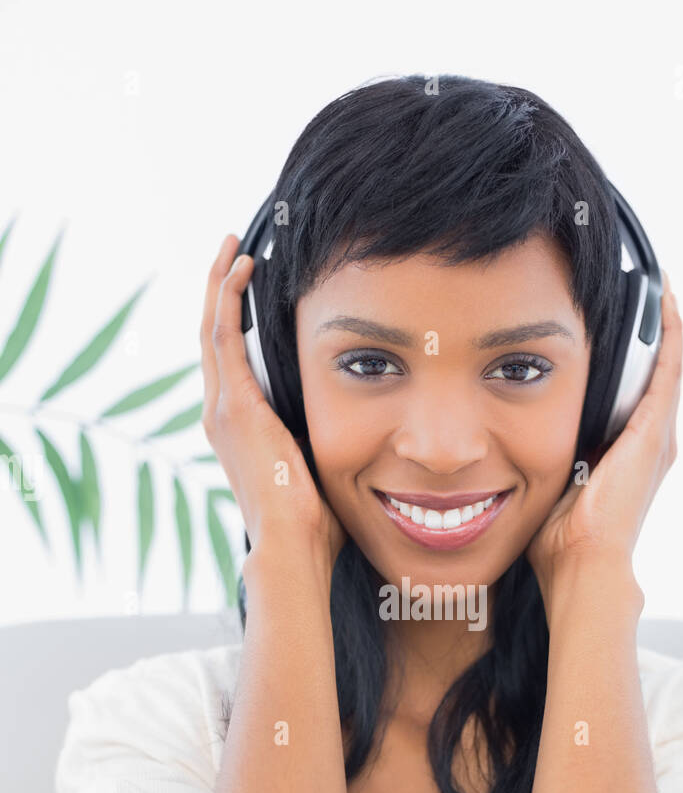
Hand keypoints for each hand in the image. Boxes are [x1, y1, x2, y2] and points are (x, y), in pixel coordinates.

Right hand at [200, 234, 346, 574]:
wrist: (292, 547)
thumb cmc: (311, 525)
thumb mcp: (317, 469)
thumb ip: (321, 442)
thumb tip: (360, 434)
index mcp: (239, 429)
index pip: (229, 361)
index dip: (234, 321)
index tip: (249, 288)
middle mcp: (221, 415)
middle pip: (212, 336)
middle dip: (221, 290)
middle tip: (233, 250)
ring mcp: (222, 409)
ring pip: (211, 327)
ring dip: (221, 283)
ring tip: (233, 245)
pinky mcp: (234, 405)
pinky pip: (223, 335)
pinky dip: (228, 296)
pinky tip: (242, 264)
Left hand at [528, 274, 682, 605]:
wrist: (583, 564)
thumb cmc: (558, 542)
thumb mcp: (549, 487)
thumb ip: (541, 461)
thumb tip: (501, 445)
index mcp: (628, 457)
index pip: (634, 396)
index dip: (629, 362)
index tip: (614, 327)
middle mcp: (651, 444)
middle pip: (656, 376)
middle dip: (648, 336)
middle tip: (643, 292)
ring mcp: (658, 437)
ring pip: (667, 367)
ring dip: (663, 327)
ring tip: (659, 285)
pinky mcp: (655, 431)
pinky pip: (667, 369)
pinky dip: (668, 334)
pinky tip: (664, 300)